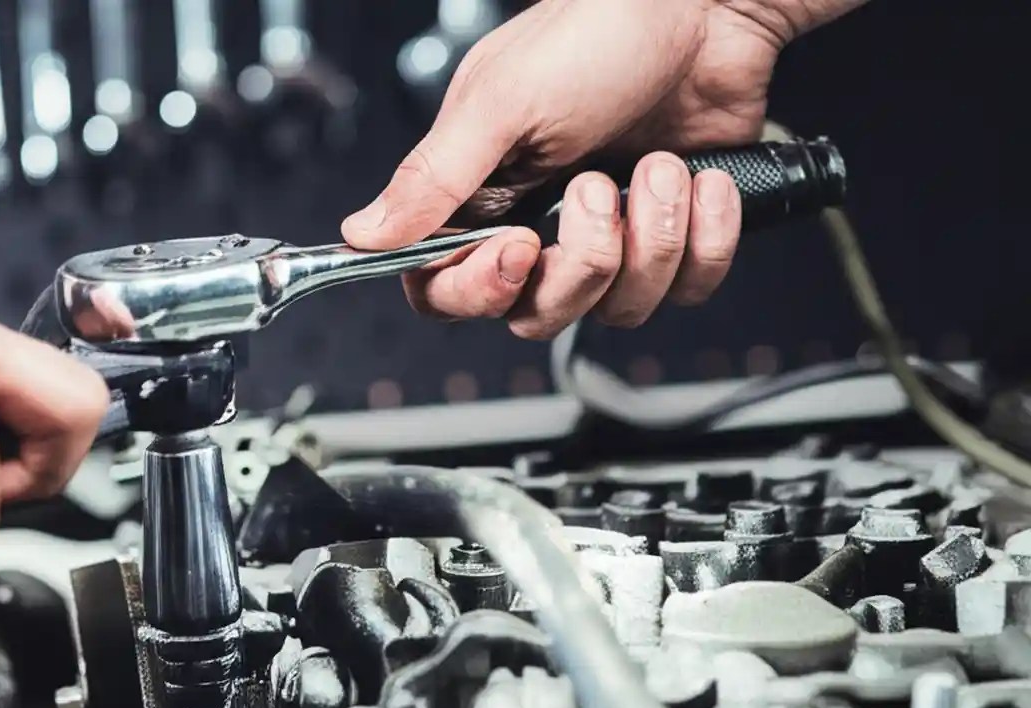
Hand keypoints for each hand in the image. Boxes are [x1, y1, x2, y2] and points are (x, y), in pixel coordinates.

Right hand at [343, 0, 863, 338]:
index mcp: (482, 192)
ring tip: (662, 166)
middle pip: (537, 314)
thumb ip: (432, 178)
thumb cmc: (603, 30)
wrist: (710, 7)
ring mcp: (611, 234)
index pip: (446, 290)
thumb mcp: (502, 102)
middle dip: (582, 263)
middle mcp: (540, 222)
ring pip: (617, 308)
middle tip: (598, 188)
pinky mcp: (674, 235)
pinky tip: (704, 180)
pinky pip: (688, 287)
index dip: (479, 290)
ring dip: (654, 238)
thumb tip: (361, 233)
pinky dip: (707, 238)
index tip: (517, 248)